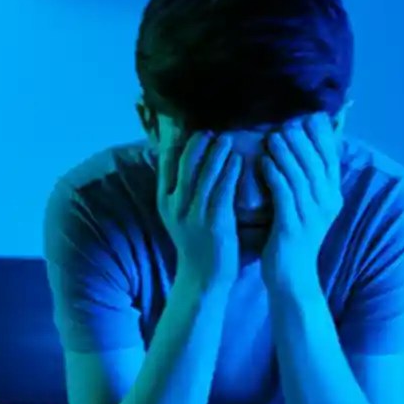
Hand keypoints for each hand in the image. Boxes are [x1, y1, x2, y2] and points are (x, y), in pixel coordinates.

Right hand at [157, 131, 242, 290]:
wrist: (203, 280)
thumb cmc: (199, 245)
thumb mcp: (183, 217)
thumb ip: (186, 192)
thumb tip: (194, 165)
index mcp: (165, 202)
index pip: (166, 164)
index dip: (175, 142)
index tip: (186, 124)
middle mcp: (175, 206)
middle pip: (184, 165)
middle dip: (197, 144)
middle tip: (210, 127)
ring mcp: (193, 215)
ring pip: (204, 175)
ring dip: (216, 153)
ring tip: (227, 137)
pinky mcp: (214, 223)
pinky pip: (222, 191)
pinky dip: (230, 172)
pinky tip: (238, 160)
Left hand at [258, 113, 343, 287]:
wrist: (292, 277)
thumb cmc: (294, 239)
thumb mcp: (307, 208)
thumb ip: (306, 182)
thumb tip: (298, 150)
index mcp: (332, 197)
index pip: (330, 159)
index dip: (320, 136)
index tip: (307, 117)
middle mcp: (326, 204)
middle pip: (316, 163)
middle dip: (301, 140)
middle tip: (285, 123)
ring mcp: (312, 215)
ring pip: (301, 175)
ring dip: (286, 153)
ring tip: (271, 137)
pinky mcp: (293, 226)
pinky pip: (285, 194)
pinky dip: (275, 175)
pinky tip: (263, 163)